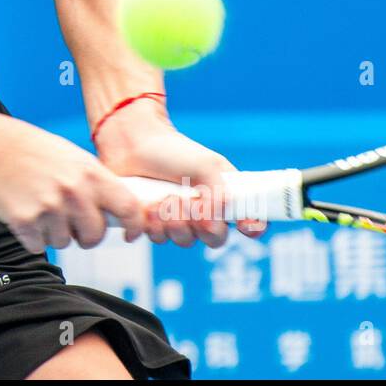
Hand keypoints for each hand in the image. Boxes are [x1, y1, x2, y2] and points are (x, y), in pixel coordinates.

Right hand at [0, 115, 148, 253]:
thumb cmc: (31, 150)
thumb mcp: (73, 157)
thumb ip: (96, 182)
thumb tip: (120, 209)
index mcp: (90, 173)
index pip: (128, 207)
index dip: (134, 226)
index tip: (130, 234)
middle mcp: (73, 192)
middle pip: (95, 235)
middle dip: (85, 235)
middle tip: (70, 222)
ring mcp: (49, 208)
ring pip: (64, 242)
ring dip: (54, 233)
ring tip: (40, 208)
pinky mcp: (25, 221)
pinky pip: (39, 246)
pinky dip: (32, 237)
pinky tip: (25, 213)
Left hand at [93, 101, 266, 248]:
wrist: (133, 144)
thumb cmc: (174, 151)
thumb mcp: (206, 164)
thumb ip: (219, 191)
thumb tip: (217, 218)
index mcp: (224, 197)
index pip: (249, 221)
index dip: (252, 228)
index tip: (246, 225)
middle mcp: (204, 213)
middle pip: (215, 239)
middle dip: (203, 226)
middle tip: (189, 205)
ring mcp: (178, 221)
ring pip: (185, 241)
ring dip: (175, 222)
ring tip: (163, 198)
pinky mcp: (155, 225)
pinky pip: (159, 238)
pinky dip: (154, 224)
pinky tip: (149, 205)